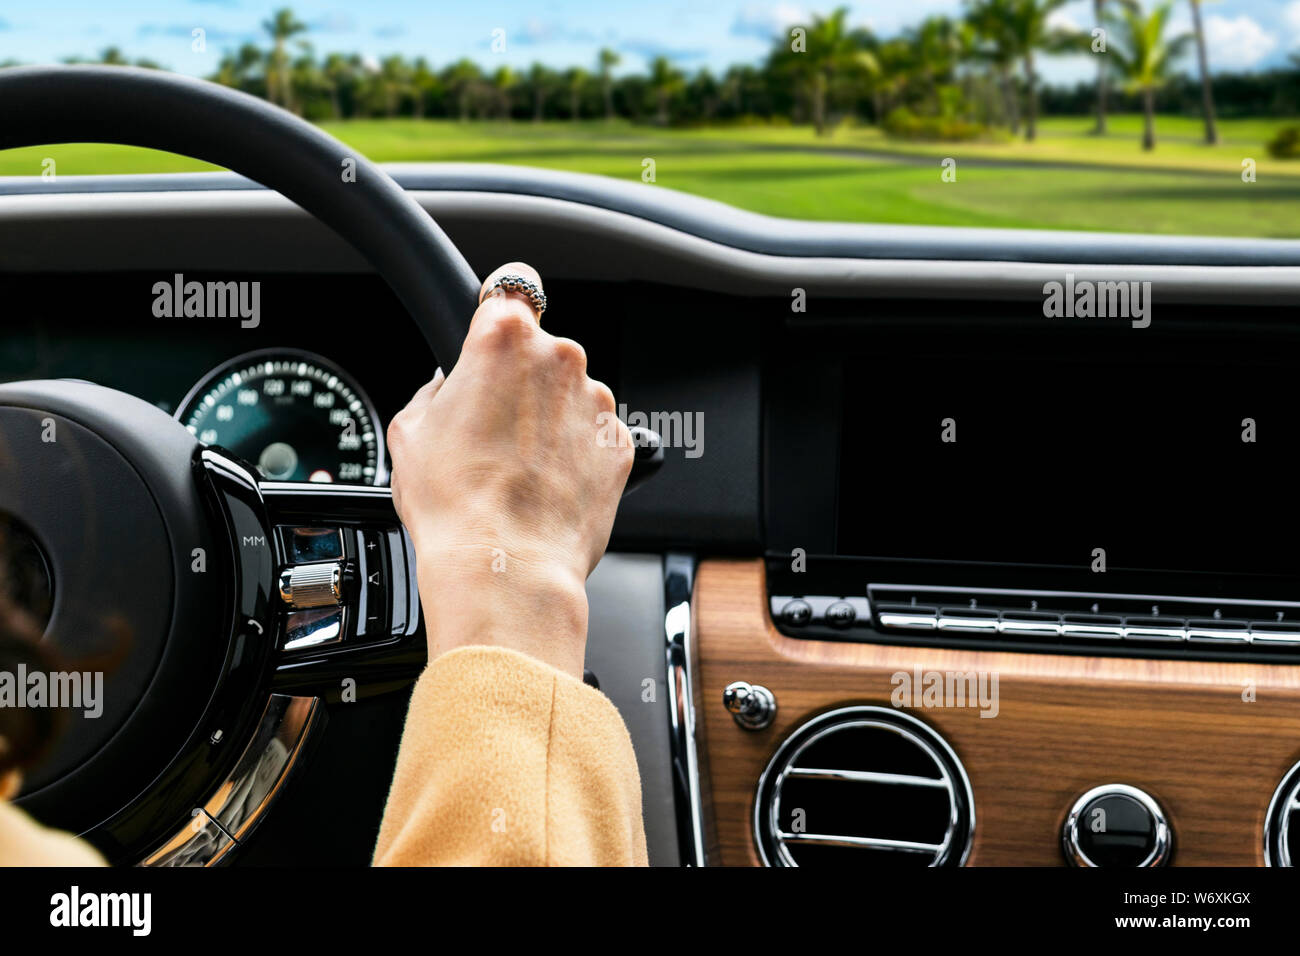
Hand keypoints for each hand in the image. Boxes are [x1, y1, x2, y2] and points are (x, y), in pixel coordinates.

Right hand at [386, 262, 633, 678]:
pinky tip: (547, 486)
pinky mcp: (621, 444)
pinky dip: (577, 453)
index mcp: (505, 338)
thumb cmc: (456, 504)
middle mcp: (560, 358)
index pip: (511, 285)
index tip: (498, 328)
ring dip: (551, 420)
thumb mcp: (410, 432)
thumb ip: (434, 392)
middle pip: (541, 351)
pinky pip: (595, 435)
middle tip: (491, 430)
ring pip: (570, 395)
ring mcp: (597, 402)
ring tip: (519, 469)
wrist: (505, 565)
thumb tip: (447, 390)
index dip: (501, 308)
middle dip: (520, 382)